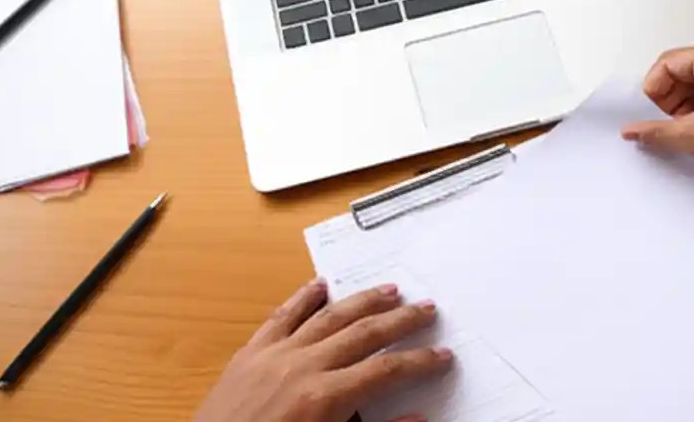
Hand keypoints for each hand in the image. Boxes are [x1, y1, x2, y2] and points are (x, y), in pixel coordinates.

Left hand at [195, 279, 452, 421]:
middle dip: (400, 320)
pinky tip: (320, 284)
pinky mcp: (250, 354)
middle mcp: (303, 368)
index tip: (443, 356)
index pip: (386, 372)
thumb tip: (418, 417)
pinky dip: (303, 297)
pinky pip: (281, 317)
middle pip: (364, 334)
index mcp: (325, 398)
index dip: (419, 363)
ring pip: (329, 317)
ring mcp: (275, 356)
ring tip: (389, 290)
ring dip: (362, 300)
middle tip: (427, 309)